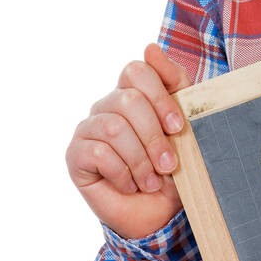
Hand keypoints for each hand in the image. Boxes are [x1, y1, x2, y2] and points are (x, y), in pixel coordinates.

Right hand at [66, 43, 191, 239]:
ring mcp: (88, 128)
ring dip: (141, 160)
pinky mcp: (75, 155)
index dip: (160, 97)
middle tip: (170, 164)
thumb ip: (174, 86)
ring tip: (152, 181)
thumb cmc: (172, 169)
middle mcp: (107, 106)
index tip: (178, 127)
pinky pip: (97, 152)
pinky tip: (130, 185)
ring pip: (114, 128)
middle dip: (155, 137)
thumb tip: (151, 48)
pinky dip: (122, 173)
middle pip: (128, 100)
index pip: (137, 71)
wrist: (157, 213)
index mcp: (133, 93)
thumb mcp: (184, 128)